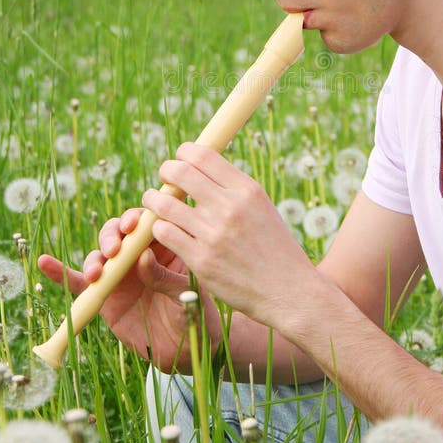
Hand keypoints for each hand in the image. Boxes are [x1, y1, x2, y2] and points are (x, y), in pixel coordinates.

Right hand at [38, 207, 219, 371]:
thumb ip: (166, 277)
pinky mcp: (105, 297)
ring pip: (100, 255)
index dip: (137, 218)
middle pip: (118, 233)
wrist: (188, 350)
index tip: (133, 225)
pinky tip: (46, 263)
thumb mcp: (188, 294)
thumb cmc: (197, 314)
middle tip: (115, 249)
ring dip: (95, 258)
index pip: (147, 222)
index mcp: (164, 246)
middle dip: (112, 235)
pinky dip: (62, 273)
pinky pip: (80, 283)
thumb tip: (143, 258)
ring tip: (98, 273)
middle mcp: (138, 255)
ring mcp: (120, 275)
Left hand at [142, 143, 316, 329]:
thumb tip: (202, 167)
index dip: (183, 152)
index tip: (179, 159)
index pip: (203, 155)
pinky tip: (163, 228)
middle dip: (166, 171)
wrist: (288, 290)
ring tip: (154, 200)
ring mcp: (214, 234)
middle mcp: (230, 207)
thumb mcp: (263, 207)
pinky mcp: (201, 260)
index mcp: (247, 190)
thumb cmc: (275, 247)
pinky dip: (159, 227)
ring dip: (153, 199)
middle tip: (164, 178)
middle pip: (179, 173)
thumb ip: (234, 188)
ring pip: (164, 203)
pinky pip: (164, 232)